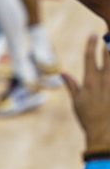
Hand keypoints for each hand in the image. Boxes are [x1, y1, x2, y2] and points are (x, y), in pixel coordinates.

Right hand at [65, 37, 109, 153]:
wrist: (105, 134)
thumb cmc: (88, 118)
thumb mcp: (77, 102)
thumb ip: (71, 85)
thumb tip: (62, 74)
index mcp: (90, 82)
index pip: (90, 58)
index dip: (91, 45)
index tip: (93, 34)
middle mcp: (104, 82)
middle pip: (108, 58)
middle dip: (109, 45)